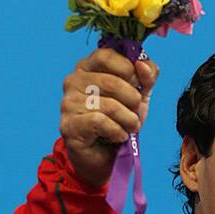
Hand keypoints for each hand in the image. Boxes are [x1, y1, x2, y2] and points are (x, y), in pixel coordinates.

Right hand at [60, 47, 159, 188]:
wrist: (104, 158)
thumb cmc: (118, 121)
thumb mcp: (138, 96)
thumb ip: (146, 77)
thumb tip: (143, 65)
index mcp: (87, 66)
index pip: (107, 55)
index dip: (128, 69)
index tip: (137, 86)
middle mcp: (73, 80)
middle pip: (111, 82)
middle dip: (133, 100)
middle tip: (137, 113)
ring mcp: (68, 103)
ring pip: (108, 105)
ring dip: (128, 119)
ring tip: (131, 127)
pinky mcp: (69, 125)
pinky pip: (100, 122)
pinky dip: (117, 131)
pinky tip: (119, 136)